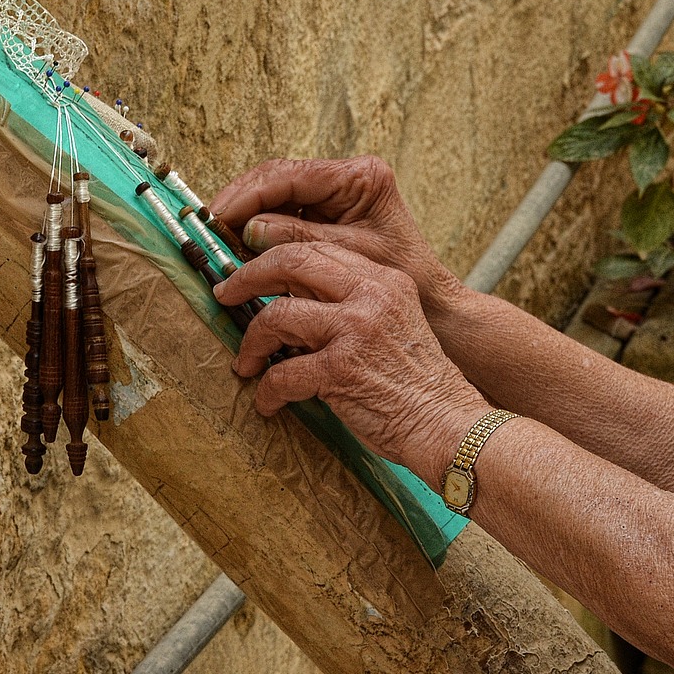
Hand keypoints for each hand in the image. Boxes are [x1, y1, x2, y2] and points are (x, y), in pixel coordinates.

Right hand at [210, 157, 467, 319]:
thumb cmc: (400, 281)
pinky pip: (284, 214)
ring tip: (218, 241)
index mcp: (359, 177)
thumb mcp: (347, 259)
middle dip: (240, 204)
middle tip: (207, 230)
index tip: (216, 218)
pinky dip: (260, 231)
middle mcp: (346, 177)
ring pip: (275, 196)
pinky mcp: (328, 212)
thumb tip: (248, 230)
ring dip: (245, 218)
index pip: (288, 175)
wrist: (431, 304)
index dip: (246, 196)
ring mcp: (336, 193)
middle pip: (276, 179)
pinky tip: (240, 249)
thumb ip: (299, 240)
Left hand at [215, 242, 491, 480]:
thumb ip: (354, 304)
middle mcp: (371, 294)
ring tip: (246, 364)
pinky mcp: (341, 369)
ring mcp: (356, 329)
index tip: (249, 274)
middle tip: (224, 296)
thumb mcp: (394, 324)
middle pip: (290, 262)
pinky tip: (269, 404)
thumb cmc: (417, 384)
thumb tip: (293, 303)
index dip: (272, 258)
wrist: (449, 424)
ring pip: (277, 315)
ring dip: (252, 343)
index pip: (316, 249)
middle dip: (246, 278)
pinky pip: (282, 373)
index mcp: (383, 279)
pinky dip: (267, 392)